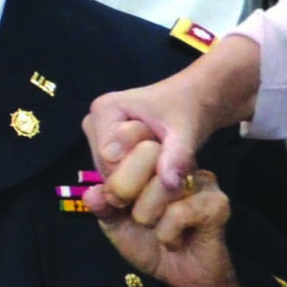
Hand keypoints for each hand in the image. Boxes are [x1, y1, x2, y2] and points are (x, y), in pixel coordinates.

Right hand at [83, 33, 261, 192]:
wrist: (194, 101)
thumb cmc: (189, 108)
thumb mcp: (187, 131)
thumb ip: (177, 157)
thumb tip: (169, 185)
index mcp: (104, 110)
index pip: (110, 161)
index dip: (139, 167)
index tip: (163, 147)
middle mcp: (93, 123)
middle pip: (108, 172)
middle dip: (140, 174)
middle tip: (165, 153)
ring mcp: (96, 138)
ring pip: (112, 179)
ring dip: (141, 179)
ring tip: (162, 157)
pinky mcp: (105, 151)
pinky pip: (117, 179)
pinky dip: (139, 179)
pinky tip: (156, 164)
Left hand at [86, 135, 241, 286]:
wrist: (182, 276)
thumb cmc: (150, 244)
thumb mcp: (117, 224)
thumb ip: (105, 206)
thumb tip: (91, 194)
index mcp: (155, 159)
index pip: (130, 136)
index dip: (116, 169)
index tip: (116, 199)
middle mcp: (180, 161)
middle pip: (147, 151)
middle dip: (129, 191)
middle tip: (139, 217)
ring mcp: (202, 179)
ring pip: (162, 185)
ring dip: (150, 219)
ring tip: (161, 230)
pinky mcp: (217, 202)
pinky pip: (178, 212)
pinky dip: (168, 234)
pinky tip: (177, 240)